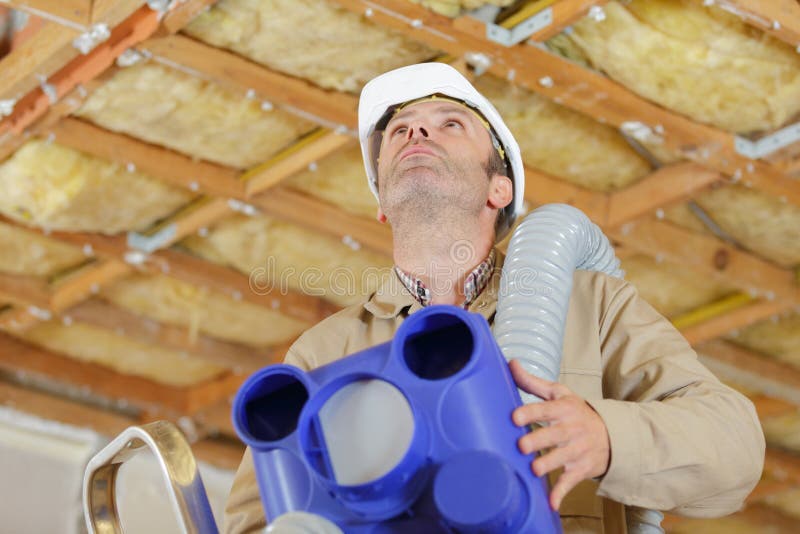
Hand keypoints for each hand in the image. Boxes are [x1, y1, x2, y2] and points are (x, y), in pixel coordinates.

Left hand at [509, 359, 610, 510]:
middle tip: (521, 445)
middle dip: (538, 440)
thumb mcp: (558, 394)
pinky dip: (562, 493)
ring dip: (548, 464)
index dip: (530, 412)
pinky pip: (570, 482)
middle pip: (553, 435)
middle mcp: (571, 429)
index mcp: (564, 409)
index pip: (546, 410)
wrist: (611, 434)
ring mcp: (577, 450)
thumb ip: (532, 382)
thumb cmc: (575, 412)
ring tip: (534, 469)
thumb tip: (510, 363)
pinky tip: (551, 503)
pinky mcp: (580, 469)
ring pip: (562, 458)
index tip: (514, 417)